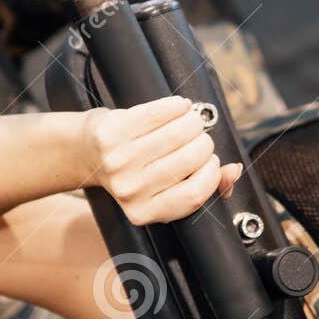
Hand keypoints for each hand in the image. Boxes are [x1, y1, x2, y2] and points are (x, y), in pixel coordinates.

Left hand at [82, 96, 241, 225]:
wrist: (85, 152)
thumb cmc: (133, 169)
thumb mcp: (163, 187)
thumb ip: (203, 185)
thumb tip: (232, 172)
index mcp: (144, 212)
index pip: (194, 194)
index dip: (211, 173)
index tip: (210, 160)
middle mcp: (130, 190)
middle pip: (190, 159)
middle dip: (203, 142)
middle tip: (198, 137)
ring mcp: (119, 161)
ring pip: (178, 133)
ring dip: (192, 121)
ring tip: (190, 121)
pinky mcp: (112, 132)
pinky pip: (158, 112)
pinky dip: (176, 106)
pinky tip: (179, 107)